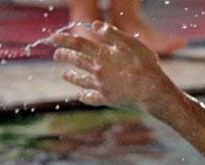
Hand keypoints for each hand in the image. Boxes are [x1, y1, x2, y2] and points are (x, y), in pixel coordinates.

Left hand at [51, 21, 173, 111]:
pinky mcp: (108, 99)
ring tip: (64, 75)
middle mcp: (99, 70)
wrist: (151, 91)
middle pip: (78, 61)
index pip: (79, 44)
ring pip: (82, 80)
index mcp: (103, 55)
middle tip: (56, 54)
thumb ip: (113, 34)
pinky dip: (84, 96)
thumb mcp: (132, 44)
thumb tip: (95, 25)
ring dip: (71, 77)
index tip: (52, 38)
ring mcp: (102, 86)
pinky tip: (80, 95)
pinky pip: (92, 98)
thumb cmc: (144, 66)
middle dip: (65, 56)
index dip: (64, 40)